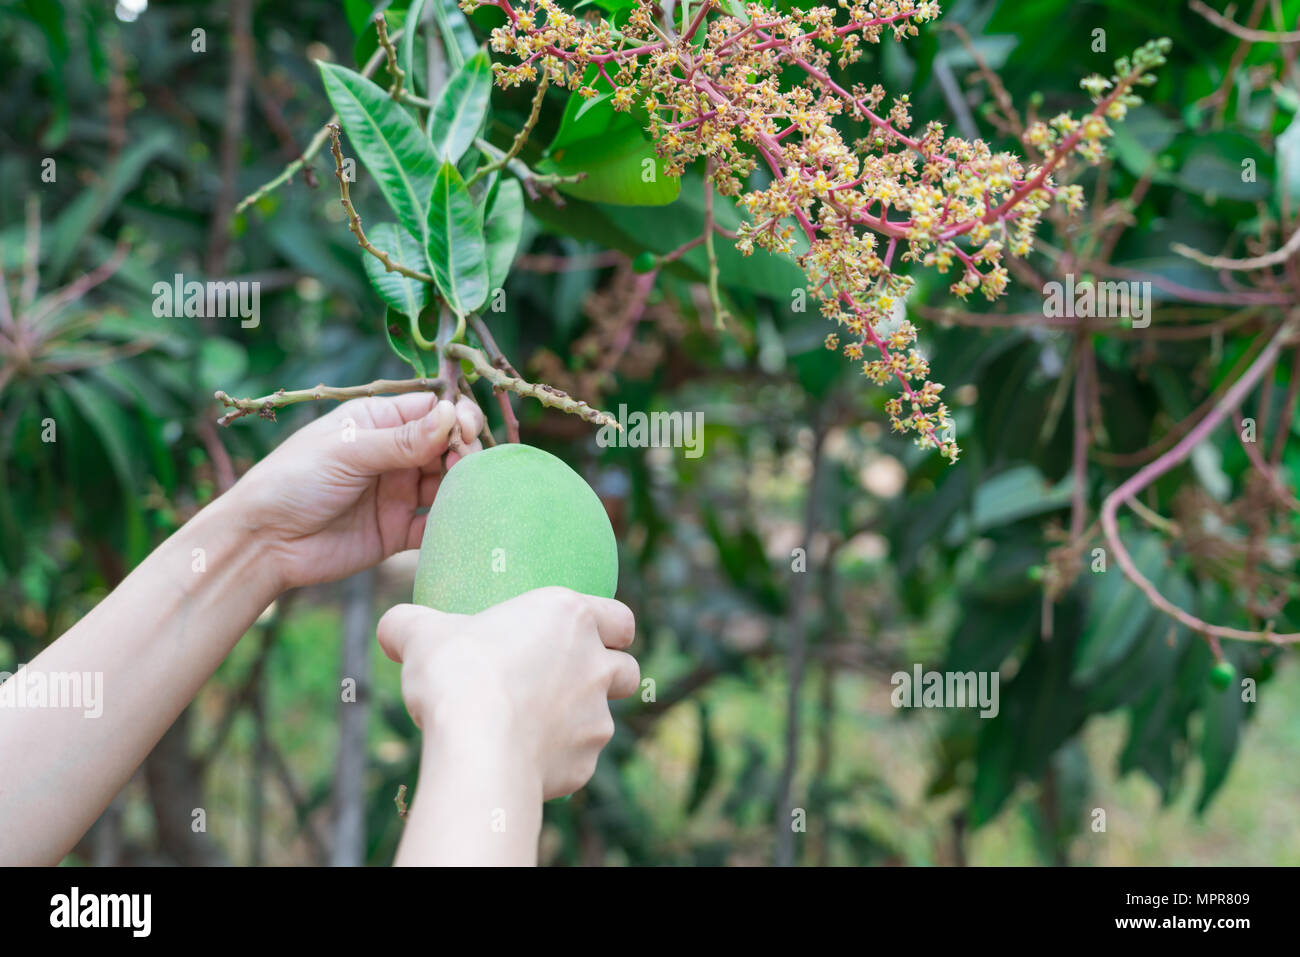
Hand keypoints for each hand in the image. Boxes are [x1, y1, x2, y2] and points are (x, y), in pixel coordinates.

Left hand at [228, 392, 485, 590]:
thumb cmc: (293, 480)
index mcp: (379, 422)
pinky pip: (435, 525)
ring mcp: (398, 493)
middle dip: (464, 452)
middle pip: (447, 446)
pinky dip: (452, 524)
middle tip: (464, 466)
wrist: (263, 542)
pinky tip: (460, 524)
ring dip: (463, 487)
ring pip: (448, 485)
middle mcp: (393, 455)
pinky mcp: (398, 531)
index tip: (466, 433)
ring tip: (467, 495)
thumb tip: (453, 416)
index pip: (434, 410)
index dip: (457, 418)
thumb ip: (402, 440)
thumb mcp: (348, 451)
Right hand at [377, 587, 639, 798]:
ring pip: (605, 718)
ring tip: (535, 726)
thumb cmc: (457, 676)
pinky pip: (579, 759)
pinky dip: (558, 759)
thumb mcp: (421, 635)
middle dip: (607, 675)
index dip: (612, 627)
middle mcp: (594, 664)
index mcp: (569, 616)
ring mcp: (596, 716)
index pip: (620, 618)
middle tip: (568, 682)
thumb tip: (393, 625)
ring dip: (579, 720)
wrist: (476, 747)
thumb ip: (410, 624)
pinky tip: (522, 759)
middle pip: (626, 669)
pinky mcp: (586, 761)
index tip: (592, 637)